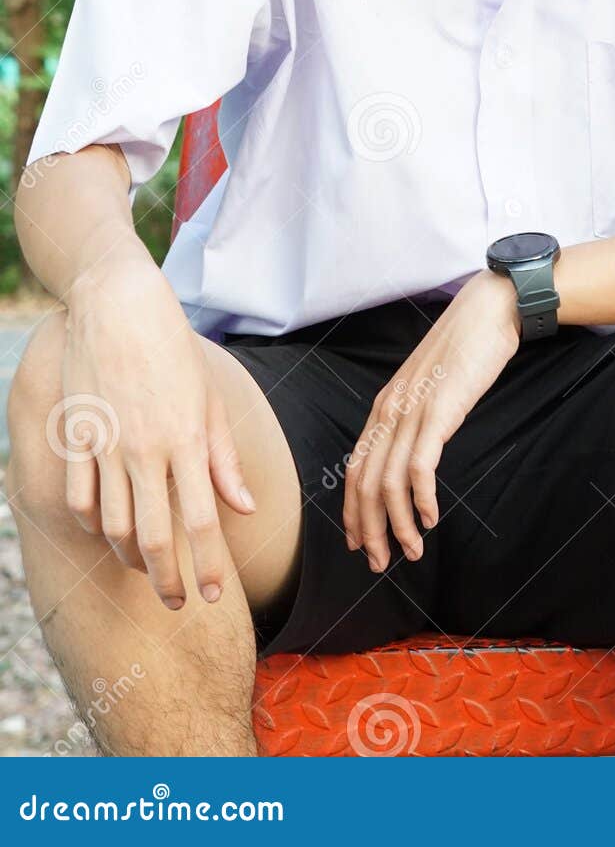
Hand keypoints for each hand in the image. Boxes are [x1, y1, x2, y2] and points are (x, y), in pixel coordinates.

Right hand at [61, 257, 256, 609]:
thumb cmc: (172, 347)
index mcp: (185, 439)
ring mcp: (105, 445)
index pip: (202, 521)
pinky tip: (107, 531)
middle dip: (167, 580)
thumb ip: (223, 458)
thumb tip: (245, 508)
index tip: (212, 595)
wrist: (117, 303)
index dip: (207, 566)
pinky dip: (92, 525)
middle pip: (154, 537)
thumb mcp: (208, 398)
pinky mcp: (76, 437)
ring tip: (146, 569)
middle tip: (178, 603)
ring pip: (113, 526)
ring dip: (130, 558)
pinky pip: (80, 498)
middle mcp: (144, 449)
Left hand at [344, 269, 520, 571]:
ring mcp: (411, 411)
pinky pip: (419, 467)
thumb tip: (416, 454)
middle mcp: (389, 411)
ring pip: (388, 483)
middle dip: (369, 530)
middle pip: (364, 483)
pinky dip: (421, 500)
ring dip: (398, 525)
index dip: (353, 511)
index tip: (360, 542)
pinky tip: (431, 518)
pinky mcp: (438, 411)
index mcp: (384, 406)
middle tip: (380, 563)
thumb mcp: (431, 387)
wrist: (488, 312)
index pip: (356, 469)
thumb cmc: (464, 349)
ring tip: (411, 551)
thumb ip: (417, 417)